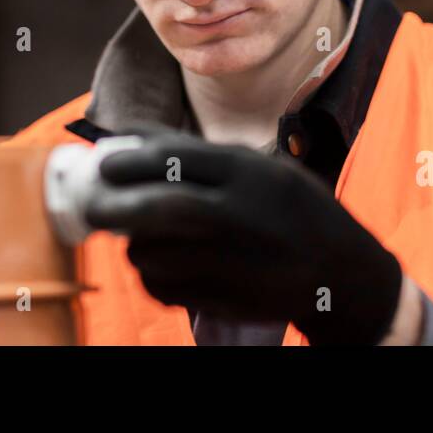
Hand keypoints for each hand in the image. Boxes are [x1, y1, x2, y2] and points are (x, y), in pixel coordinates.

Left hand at [86, 130, 402, 344]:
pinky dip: (151, 276)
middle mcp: (240, 214)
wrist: (340, 274)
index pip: (174, 159)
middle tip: (92, 203)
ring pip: (154, 252)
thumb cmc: (291, 208)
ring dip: (133, 244)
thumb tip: (129, 134)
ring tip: (139, 236)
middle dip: (113, 205)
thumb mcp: (258, 166)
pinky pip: (164, 287)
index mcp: (248, 173)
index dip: (129, 159)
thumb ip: (197, 153)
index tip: (103, 162)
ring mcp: (232, 260)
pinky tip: (162, 263)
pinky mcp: (225, 297)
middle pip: (157, 209)